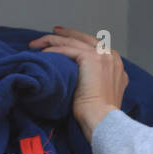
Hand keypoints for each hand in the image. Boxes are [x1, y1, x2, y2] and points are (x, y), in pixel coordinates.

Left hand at [28, 26, 127, 141]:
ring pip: (73, 41)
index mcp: (116, 65)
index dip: (78, 41)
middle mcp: (112, 57)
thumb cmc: (99, 114)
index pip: (95, 46)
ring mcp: (103, 56)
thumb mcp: (102, 93)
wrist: (103, 120)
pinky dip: (53, 50)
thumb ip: (97, 79)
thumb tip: (81, 77)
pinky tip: (41, 53)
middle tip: (51, 33)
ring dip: (52, 40)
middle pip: (84, 39)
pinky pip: (67, 49)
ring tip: (36, 44)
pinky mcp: (92, 58)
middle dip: (66, 35)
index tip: (65, 40)